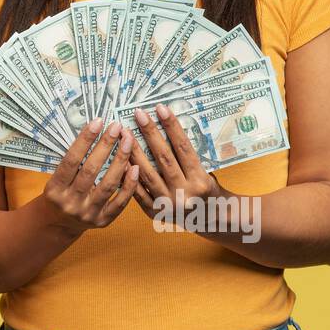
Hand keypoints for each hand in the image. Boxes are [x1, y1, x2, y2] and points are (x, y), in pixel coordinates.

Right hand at [41, 118, 140, 237]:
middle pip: (90, 170)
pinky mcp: (102, 221)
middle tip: (117, 127)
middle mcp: (70, 203)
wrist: (58, 224)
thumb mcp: (55, 178)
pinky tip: (136, 167)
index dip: (84, 140)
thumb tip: (94, 132)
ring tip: (128, 141)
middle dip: (105, 146)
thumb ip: (72, 162)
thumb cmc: (59, 193)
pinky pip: (120, 202)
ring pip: (107, 185)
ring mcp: (87, 214)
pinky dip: (129, 185)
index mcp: (55, 189)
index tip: (97, 121)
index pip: (71, 160)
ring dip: (120, 161)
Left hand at [126, 103, 222, 225]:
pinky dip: (129, 175)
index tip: (161, 108)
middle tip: (138, 113)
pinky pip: (138, 192)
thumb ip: (187, 157)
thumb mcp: (206, 173)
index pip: (183, 148)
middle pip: (164, 158)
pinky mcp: (155, 213)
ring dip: (134, 151)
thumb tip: (166, 127)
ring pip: (147, 174)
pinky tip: (120, 158)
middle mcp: (185, 194)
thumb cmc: (207, 190)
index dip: (172, 127)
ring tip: (124, 132)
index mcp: (200, 181)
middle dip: (150, 133)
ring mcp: (168, 205)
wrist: (209, 220)